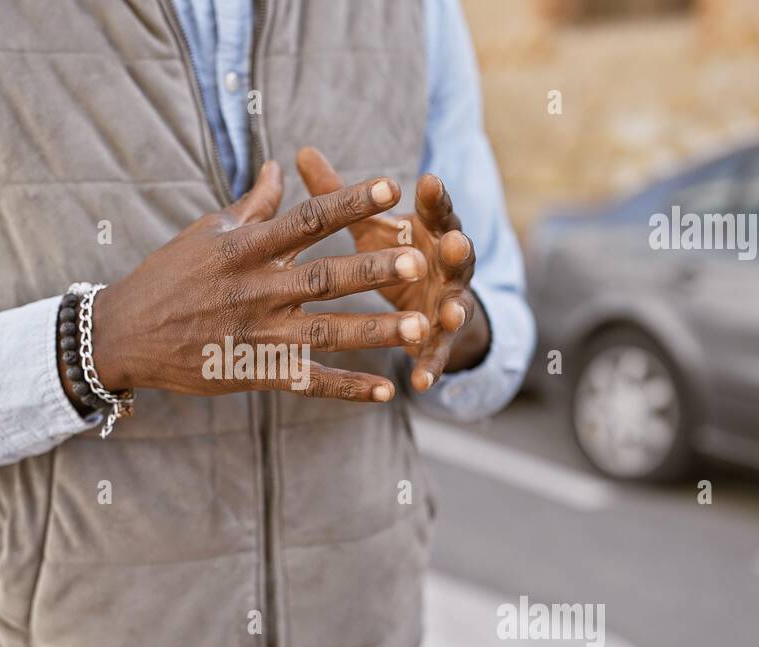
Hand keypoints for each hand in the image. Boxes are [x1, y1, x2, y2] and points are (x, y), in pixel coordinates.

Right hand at [86, 160, 430, 402]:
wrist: (125, 335)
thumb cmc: (167, 276)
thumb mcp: (207, 233)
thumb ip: (252, 205)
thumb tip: (281, 167)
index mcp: (246, 249)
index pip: (307, 219)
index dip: (350, 202)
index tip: (391, 186)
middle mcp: (256, 290)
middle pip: (324, 277)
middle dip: (372, 270)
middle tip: (417, 261)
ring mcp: (257, 334)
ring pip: (326, 331)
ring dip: (374, 331)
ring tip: (420, 327)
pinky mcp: (253, 372)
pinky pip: (307, 382)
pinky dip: (346, 389)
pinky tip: (384, 392)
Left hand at [296, 146, 488, 392]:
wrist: (433, 307)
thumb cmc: (394, 255)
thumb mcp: (371, 226)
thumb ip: (340, 196)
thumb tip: (300, 153)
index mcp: (432, 232)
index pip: (437, 210)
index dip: (434, 198)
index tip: (427, 180)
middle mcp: (447, 266)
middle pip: (458, 256)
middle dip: (459, 249)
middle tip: (456, 241)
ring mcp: (448, 304)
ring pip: (456, 306)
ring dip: (454, 309)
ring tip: (449, 312)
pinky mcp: (440, 342)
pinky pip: (436, 356)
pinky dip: (431, 367)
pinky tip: (420, 381)